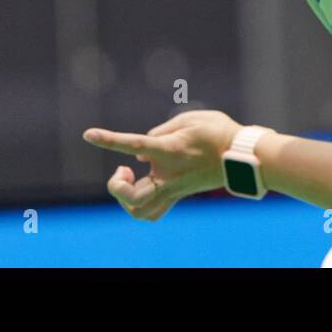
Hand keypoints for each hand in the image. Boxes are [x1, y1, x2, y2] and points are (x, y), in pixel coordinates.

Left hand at [83, 109, 242, 220]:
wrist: (243, 156)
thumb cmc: (218, 131)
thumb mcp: (189, 119)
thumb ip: (161, 131)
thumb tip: (140, 154)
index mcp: (170, 151)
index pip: (133, 146)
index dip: (109, 140)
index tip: (88, 134)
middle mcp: (169, 176)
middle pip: (131, 197)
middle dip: (117, 186)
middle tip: (123, 170)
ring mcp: (174, 190)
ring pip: (140, 211)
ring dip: (127, 197)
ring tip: (131, 177)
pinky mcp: (180, 195)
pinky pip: (153, 211)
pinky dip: (141, 204)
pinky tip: (144, 184)